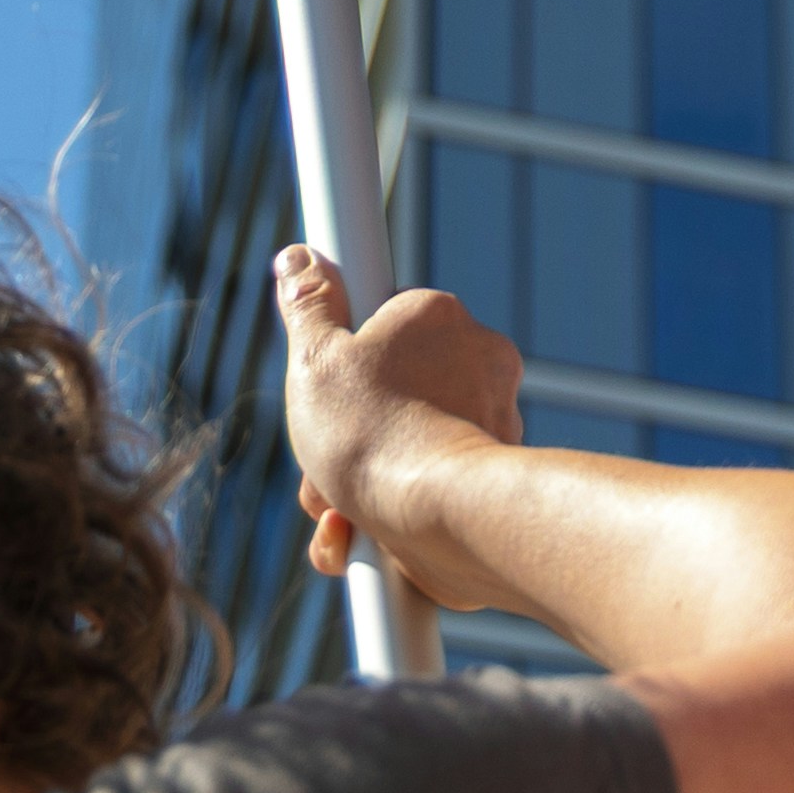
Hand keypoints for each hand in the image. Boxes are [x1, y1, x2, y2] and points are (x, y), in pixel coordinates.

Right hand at [278, 245, 527, 612]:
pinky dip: (393, 512)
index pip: (381, 323)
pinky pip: (431, 485)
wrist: (443, 517)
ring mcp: (494, 419)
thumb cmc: (374, 432)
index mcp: (437, 317)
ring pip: (406, 443)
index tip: (333, 392)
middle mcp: (478, 359)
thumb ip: (307, 308)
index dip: (344, 363)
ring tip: (340, 509)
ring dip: (360, 482)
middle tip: (324, 464)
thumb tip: (298, 257)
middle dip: (345, 436)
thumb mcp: (316, 360)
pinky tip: (362, 535)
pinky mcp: (494, 476)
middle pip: (390, 391)